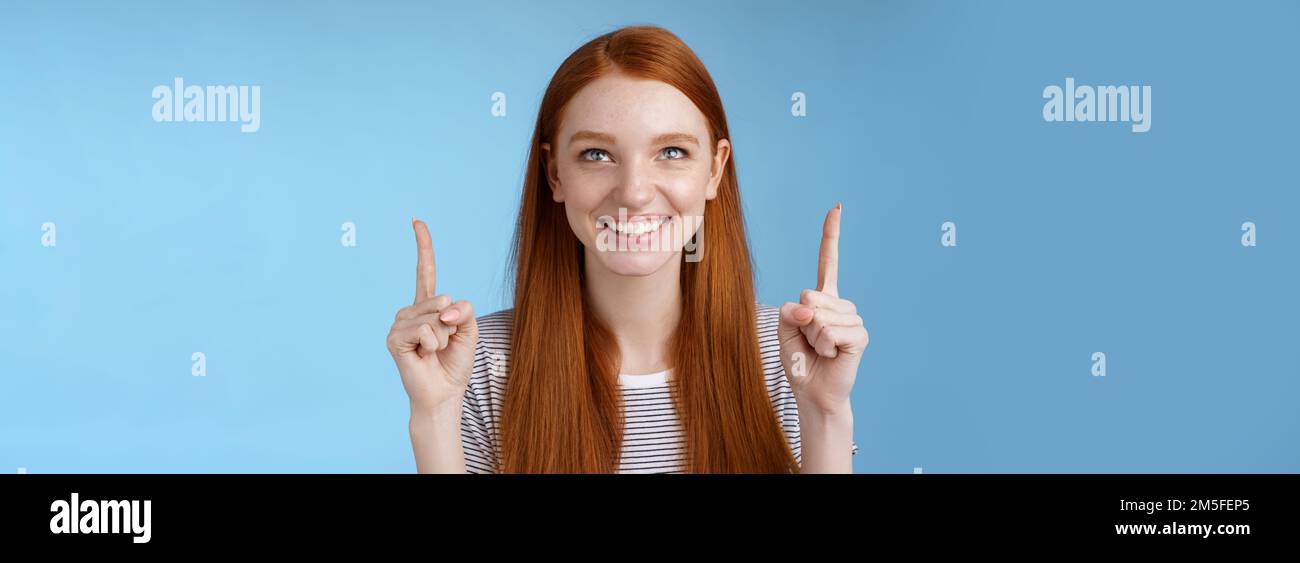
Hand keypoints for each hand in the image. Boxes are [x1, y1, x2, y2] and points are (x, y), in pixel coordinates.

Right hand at [386, 218, 479, 413]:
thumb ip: (463, 310)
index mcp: (428, 306)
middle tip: (444, 344)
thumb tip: (444, 307)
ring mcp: (400, 323)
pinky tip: (424, 356)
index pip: (425, 270)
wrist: (445, 392)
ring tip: (434, 352)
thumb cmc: (455, 363)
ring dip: (444, 337)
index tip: (416, 221)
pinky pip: (425, 330)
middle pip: (442, 299)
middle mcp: (411, 311)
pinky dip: (433, 344)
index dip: (423, 246)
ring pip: (435, 316)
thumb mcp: (470, 330)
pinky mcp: (394, 338)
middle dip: (453, 324)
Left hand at [777, 204, 868, 414]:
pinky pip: (830, 330)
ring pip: (818, 316)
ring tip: (820, 350)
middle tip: (808, 341)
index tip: (837, 207)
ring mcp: (853, 318)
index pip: (827, 261)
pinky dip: (823, 345)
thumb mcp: (783, 330)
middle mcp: (840, 304)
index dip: (831, 234)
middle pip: (809, 295)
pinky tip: (832, 354)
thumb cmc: (800, 360)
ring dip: (812, 338)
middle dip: (801, 322)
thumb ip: (789, 313)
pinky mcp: (860, 335)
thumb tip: (808, 308)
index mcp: (822, 298)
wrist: (813, 392)